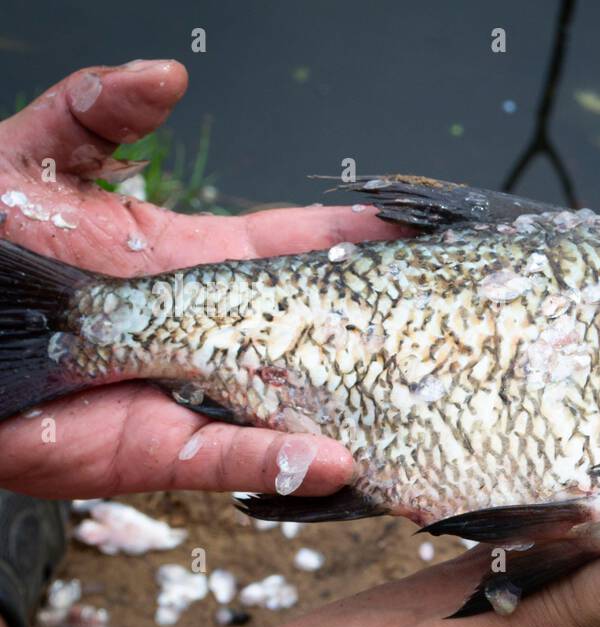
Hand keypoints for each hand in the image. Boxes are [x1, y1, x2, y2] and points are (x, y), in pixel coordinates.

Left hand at [0, 60, 397, 498]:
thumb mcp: (34, 158)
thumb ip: (101, 111)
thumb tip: (169, 74)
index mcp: (191, 265)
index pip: (290, 250)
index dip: (349, 238)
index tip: (407, 226)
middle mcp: (206, 335)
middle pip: (308, 330)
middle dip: (374, 323)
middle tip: (443, 315)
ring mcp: (188, 394)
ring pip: (289, 405)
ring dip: (348, 406)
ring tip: (411, 399)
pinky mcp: (153, 451)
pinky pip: (226, 460)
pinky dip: (277, 462)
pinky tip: (331, 460)